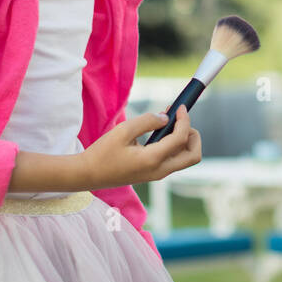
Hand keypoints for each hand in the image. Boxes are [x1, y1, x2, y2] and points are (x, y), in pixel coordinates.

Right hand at [79, 105, 202, 189]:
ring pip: (185, 159)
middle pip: (193, 155)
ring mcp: (157, 174)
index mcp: (153, 160)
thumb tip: (165, 117)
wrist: (87, 174)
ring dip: (184, 140)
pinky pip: (173, 159)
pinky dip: (174, 145)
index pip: (181, 138)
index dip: (184, 119)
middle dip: (193, 135)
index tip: (180, 106)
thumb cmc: (102, 153)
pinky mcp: (153, 173)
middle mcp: (160, 170)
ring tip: (169, 122)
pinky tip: (161, 131)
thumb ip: (147, 121)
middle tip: (180, 120)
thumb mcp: (123, 131)